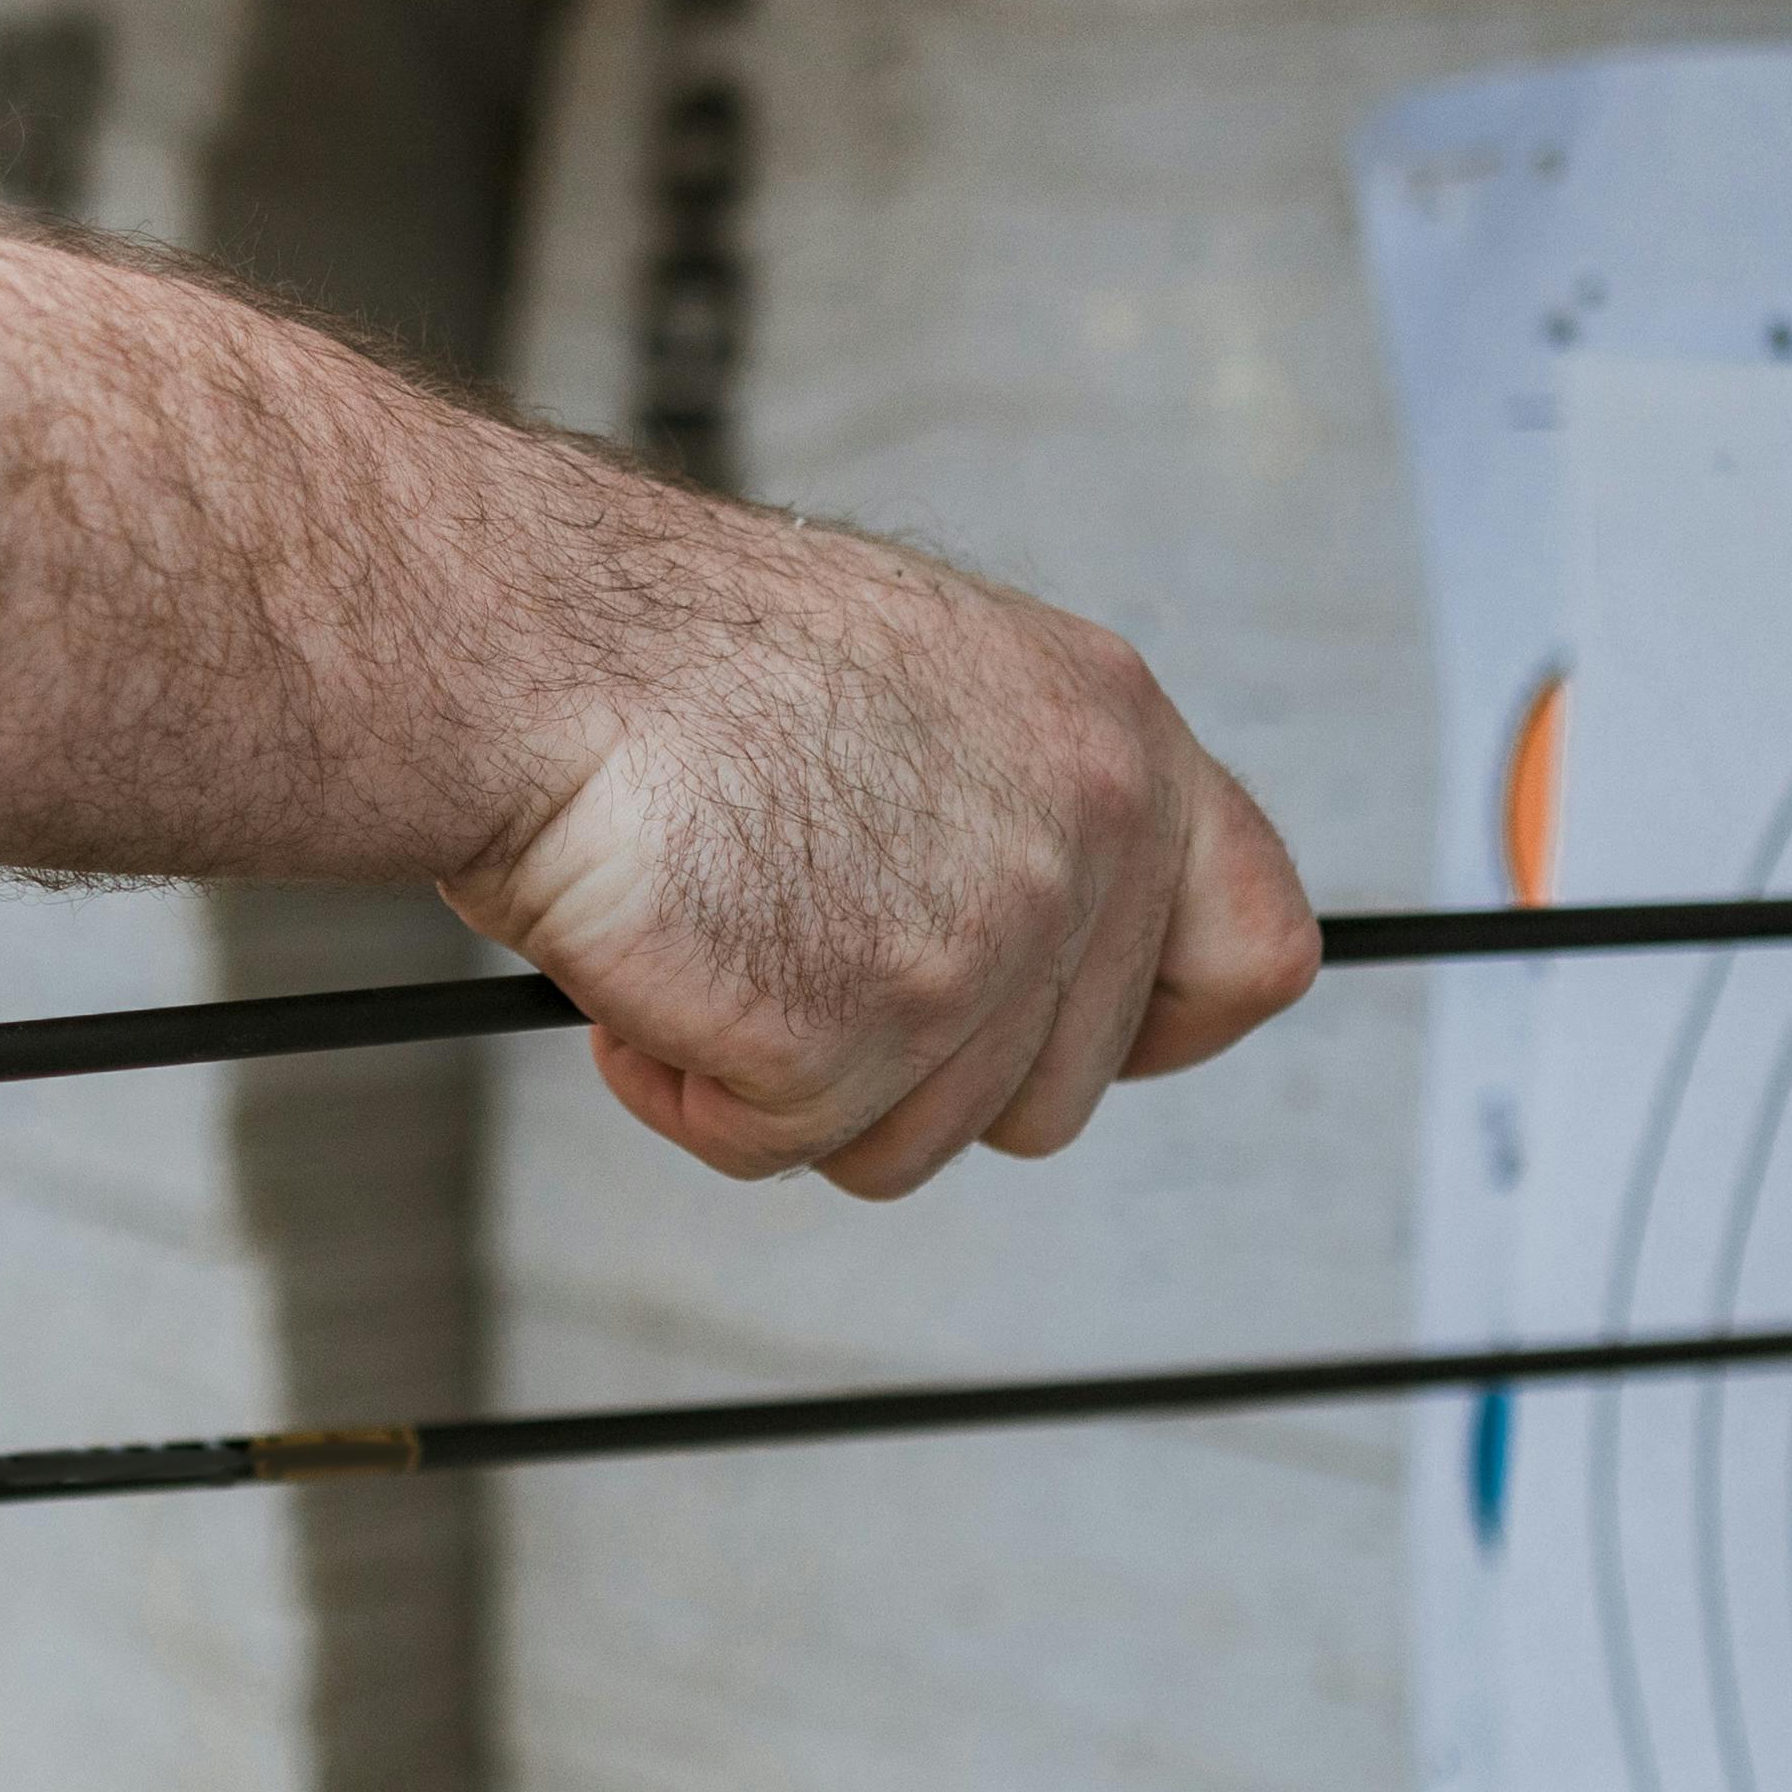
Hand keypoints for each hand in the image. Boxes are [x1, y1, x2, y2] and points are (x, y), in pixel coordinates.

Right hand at [451, 510, 1320, 1197]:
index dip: (1159, 1030)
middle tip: (789, 956)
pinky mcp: (861, 1032)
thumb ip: (1024, 816)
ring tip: (705, 936)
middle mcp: (1087, 833)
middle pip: (1057, 1098)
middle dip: (910, 1074)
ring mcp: (986, 941)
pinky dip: (690, 1091)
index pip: (1255, 950)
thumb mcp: (929, 692)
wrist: (536, 644)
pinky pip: (776, 1147)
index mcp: (1116, 733)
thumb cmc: (677, 662)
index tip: (1062, 1037)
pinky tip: (650, 966)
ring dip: (787, 1083)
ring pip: (911, 1147)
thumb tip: (1041, 979)